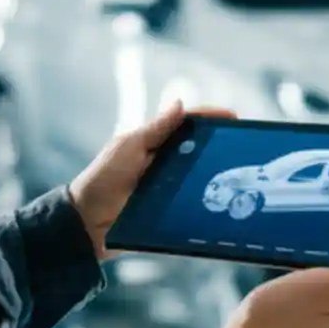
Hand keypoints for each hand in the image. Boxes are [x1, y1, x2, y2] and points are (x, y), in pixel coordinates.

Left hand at [68, 100, 235, 258]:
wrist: (86, 224)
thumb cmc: (102, 180)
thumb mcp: (128, 149)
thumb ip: (154, 129)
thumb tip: (179, 103)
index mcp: (152, 141)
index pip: (186, 123)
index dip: (209, 117)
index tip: (234, 118)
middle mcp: (162, 160)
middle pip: (196, 147)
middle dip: (218, 144)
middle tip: (242, 146)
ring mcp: (165, 185)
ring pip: (196, 174)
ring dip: (215, 172)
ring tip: (238, 173)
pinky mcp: (167, 207)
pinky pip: (190, 200)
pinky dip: (206, 197)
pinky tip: (223, 200)